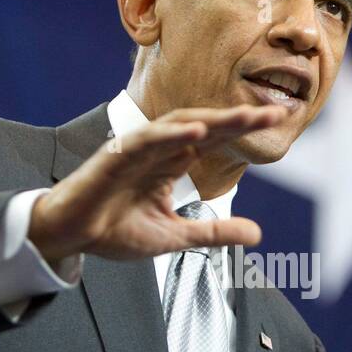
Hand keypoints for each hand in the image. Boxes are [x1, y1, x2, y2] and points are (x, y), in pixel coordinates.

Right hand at [28, 104, 286, 261]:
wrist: (71, 236)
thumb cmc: (114, 229)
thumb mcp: (175, 237)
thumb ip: (214, 232)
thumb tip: (257, 234)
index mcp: (173, 163)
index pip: (216, 140)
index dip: (245, 130)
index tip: (280, 121)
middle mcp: (159, 150)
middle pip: (205, 126)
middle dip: (239, 118)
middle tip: (275, 113)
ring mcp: (137, 150)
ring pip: (178, 126)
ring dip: (211, 120)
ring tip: (242, 117)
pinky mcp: (114, 156)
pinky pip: (145, 140)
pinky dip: (169, 135)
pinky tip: (195, 133)